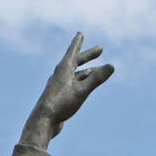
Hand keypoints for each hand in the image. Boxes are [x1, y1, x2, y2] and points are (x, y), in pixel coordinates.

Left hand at [21, 32, 113, 148]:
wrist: (43, 122)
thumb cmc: (61, 104)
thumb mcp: (82, 91)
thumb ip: (97, 78)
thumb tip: (112, 66)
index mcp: (63, 69)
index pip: (72, 51)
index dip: (78, 42)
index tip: (80, 33)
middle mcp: (60, 75)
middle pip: (76, 62)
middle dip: (88, 56)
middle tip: (100, 49)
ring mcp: (58, 87)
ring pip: (75, 75)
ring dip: (87, 71)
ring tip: (97, 71)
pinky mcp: (59, 97)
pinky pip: (73, 85)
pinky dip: (81, 82)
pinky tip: (84, 87)